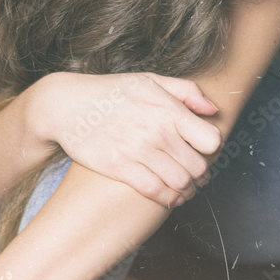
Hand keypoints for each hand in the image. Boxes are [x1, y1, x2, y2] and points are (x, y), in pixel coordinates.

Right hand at [36, 71, 222, 207]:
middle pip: (198, 166)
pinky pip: (155, 191)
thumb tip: (213, 111)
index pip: (210, 140)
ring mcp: (137, 150)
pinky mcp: (119, 167)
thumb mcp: (149, 80)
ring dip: (188, 191)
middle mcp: (156, 130)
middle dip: (202, 175)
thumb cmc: (111, 92)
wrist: (66, 105)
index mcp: (167, 109)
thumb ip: (186, 92)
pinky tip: (170, 198)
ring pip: (180, 183)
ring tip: (186, 189)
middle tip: (198, 177)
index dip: (212, 149)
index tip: (203, 151)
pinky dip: (168, 199)